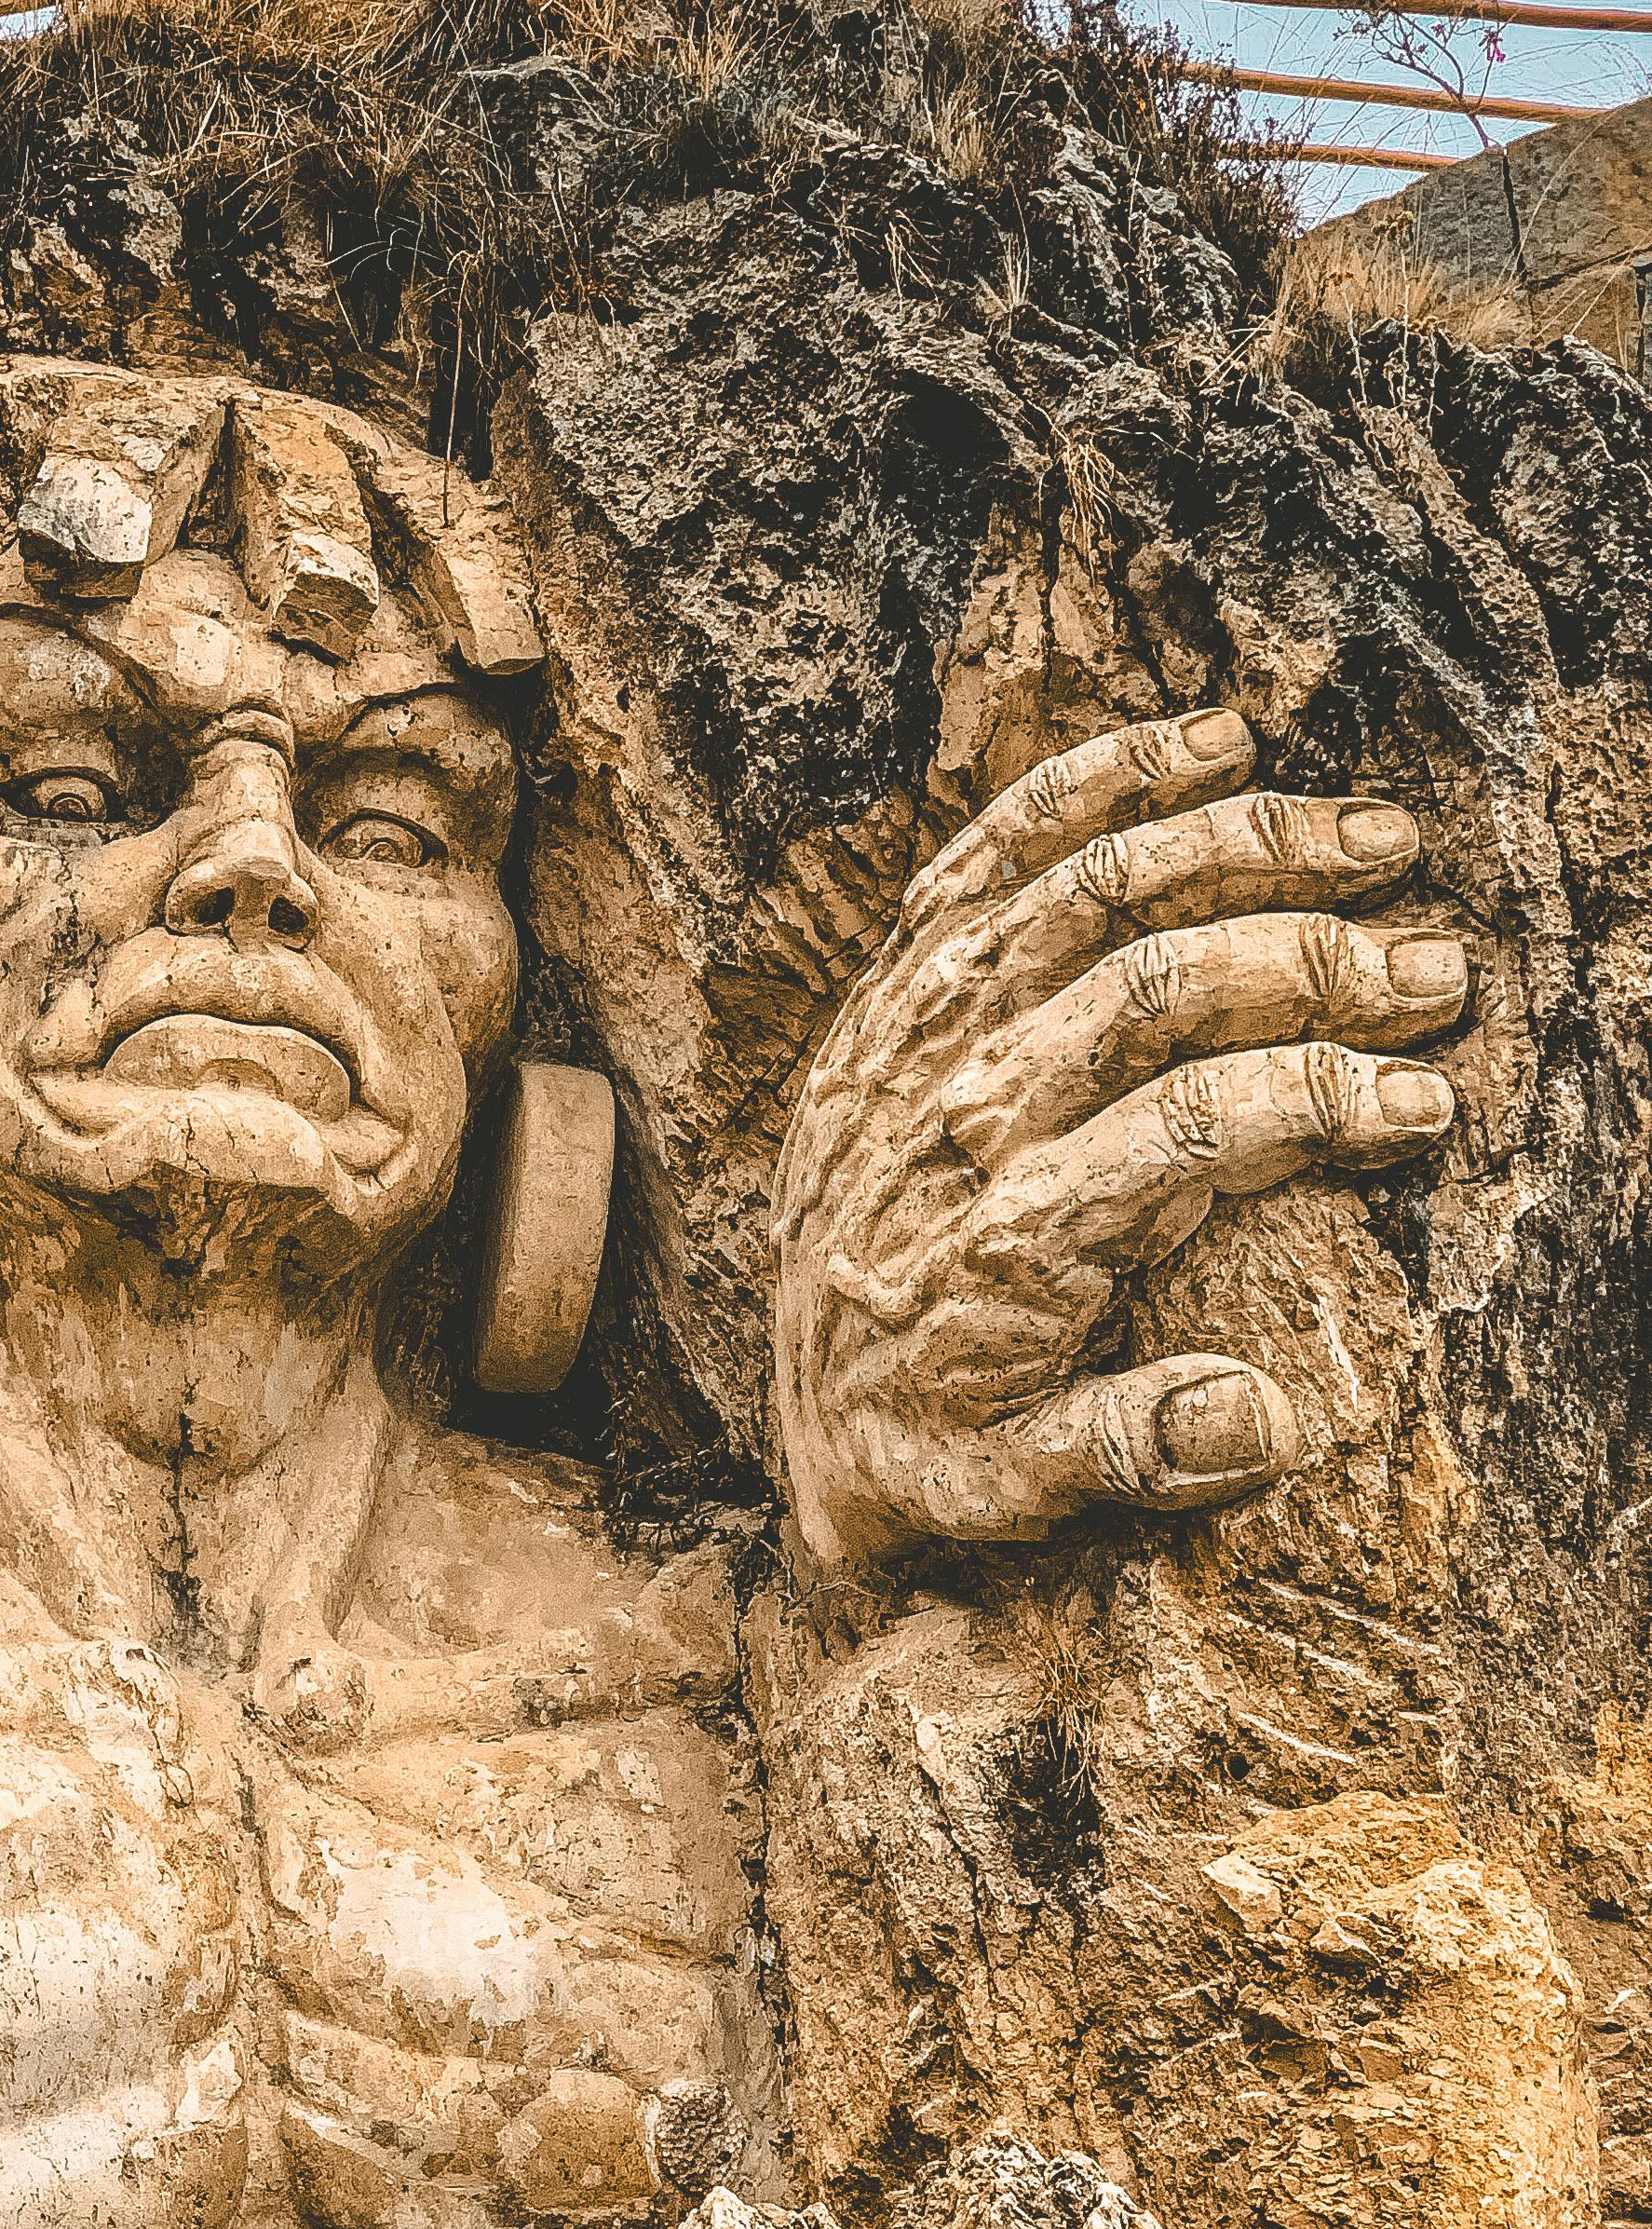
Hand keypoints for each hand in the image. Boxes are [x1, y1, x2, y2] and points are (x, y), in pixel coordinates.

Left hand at [772, 711, 1468, 1570]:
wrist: (791, 1399)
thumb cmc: (927, 1440)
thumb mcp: (1009, 1487)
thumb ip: (1131, 1448)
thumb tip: (1266, 1418)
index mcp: (1008, 1235)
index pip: (1187, 1130)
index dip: (1317, 1099)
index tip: (1423, 1100)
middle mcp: (960, 1112)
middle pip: (1155, 988)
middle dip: (1312, 964)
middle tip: (1437, 973)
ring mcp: (919, 1029)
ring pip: (1090, 892)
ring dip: (1242, 848)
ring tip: (1377, 836)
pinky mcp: (896, 981)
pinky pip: (993, 849)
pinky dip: (1098, 780)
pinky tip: (1211, 742)